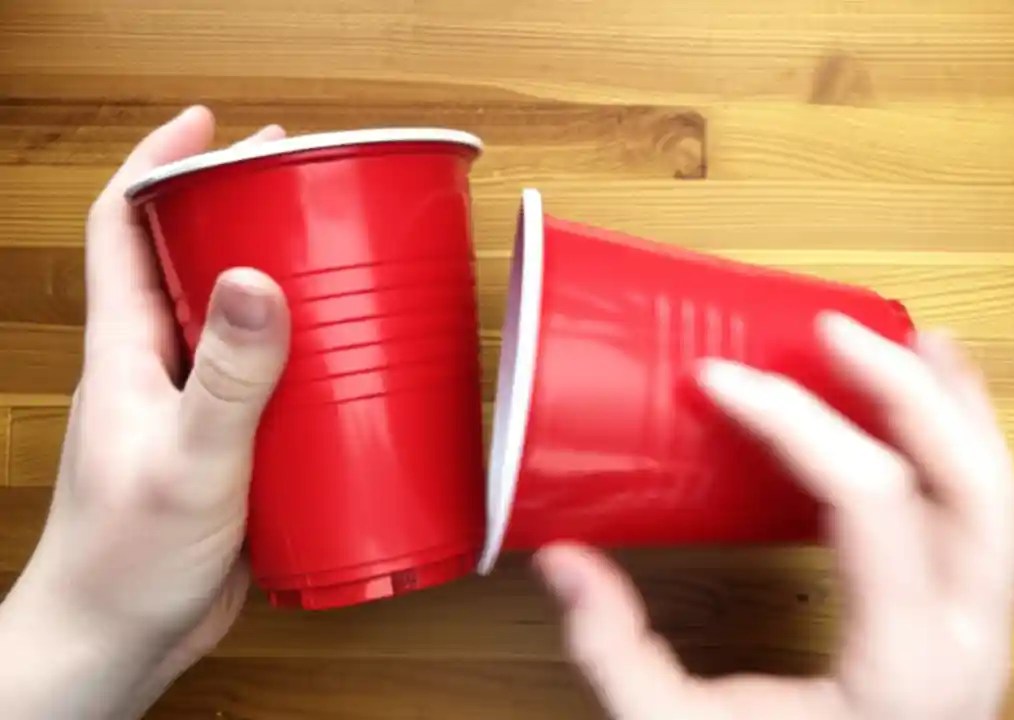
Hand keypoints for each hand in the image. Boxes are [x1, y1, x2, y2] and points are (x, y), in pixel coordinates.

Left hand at [0, 107, 290, 718]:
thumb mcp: (189, 459)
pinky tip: (353, 364)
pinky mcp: (229, 443)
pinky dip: (305, 355)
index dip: (158, 165)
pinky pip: (265, 377)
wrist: (120, 636)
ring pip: (234, 319)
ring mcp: (194, 403)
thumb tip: (257, 279)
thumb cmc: (125, 557)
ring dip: (281, 282)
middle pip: (188, 259)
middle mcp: (157, 364)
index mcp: (127, 348)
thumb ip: (228, 376)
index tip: (210, 126)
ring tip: (342, 260)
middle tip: (303, 181)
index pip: (123, 228)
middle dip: (237, 209)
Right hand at [536, 313, 1013, 718]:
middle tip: (832, 332)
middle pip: (966, 480)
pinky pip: (990, 522)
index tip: (723, 380)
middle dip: (900, 389)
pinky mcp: (974, 632)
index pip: (868, 499)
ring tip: (913, 339)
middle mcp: (966, 643)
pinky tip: (941, 410)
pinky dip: (968, 450)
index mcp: (901, 664)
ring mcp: (985, 637)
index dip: (796, 421)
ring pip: (999, 495)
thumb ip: (617, 652)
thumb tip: (561, 560)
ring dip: (957, 408)